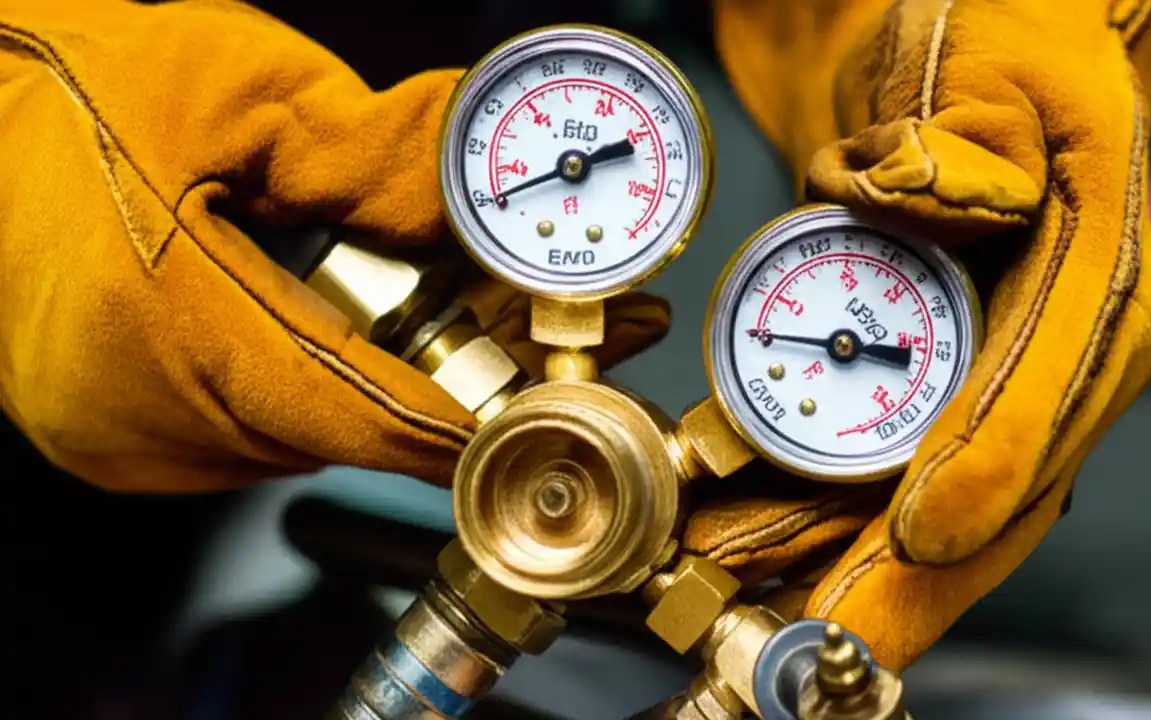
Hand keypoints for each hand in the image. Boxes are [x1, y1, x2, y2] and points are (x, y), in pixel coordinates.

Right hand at [0, 0, 666, 491]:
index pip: (367, 413)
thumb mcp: (246, 92)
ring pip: (307, 435)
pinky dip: (311, 387)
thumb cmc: (72, 89)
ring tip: (416, 306)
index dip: (478, 411)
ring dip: (375, 381)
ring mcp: (121, 440)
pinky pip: (255, 430)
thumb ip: (381, 157)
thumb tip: (500, 195)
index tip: (562, 394)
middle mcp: (136, 414)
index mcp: (162, 322)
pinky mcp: (117, 439)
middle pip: (349, 429)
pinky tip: (323, 323)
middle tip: (520, 324)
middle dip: (446, 381)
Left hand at [701, 0, 1150, 667]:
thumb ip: (978, 142)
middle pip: (980, 496)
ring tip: (730, 578)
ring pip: (914, 502)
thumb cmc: (1001, 46)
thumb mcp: (1004, 69)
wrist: (958, 45)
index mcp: (1099, 289)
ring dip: (824, 551)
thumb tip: (945, 199)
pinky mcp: (929, 390)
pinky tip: (741, 535)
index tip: (917, 537)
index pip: (1043, 401)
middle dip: (888, 567)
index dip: (983, 473)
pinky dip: (808, 509)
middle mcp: (1054, 363)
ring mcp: (991, 388)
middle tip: (804, 623)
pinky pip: (872, 472)